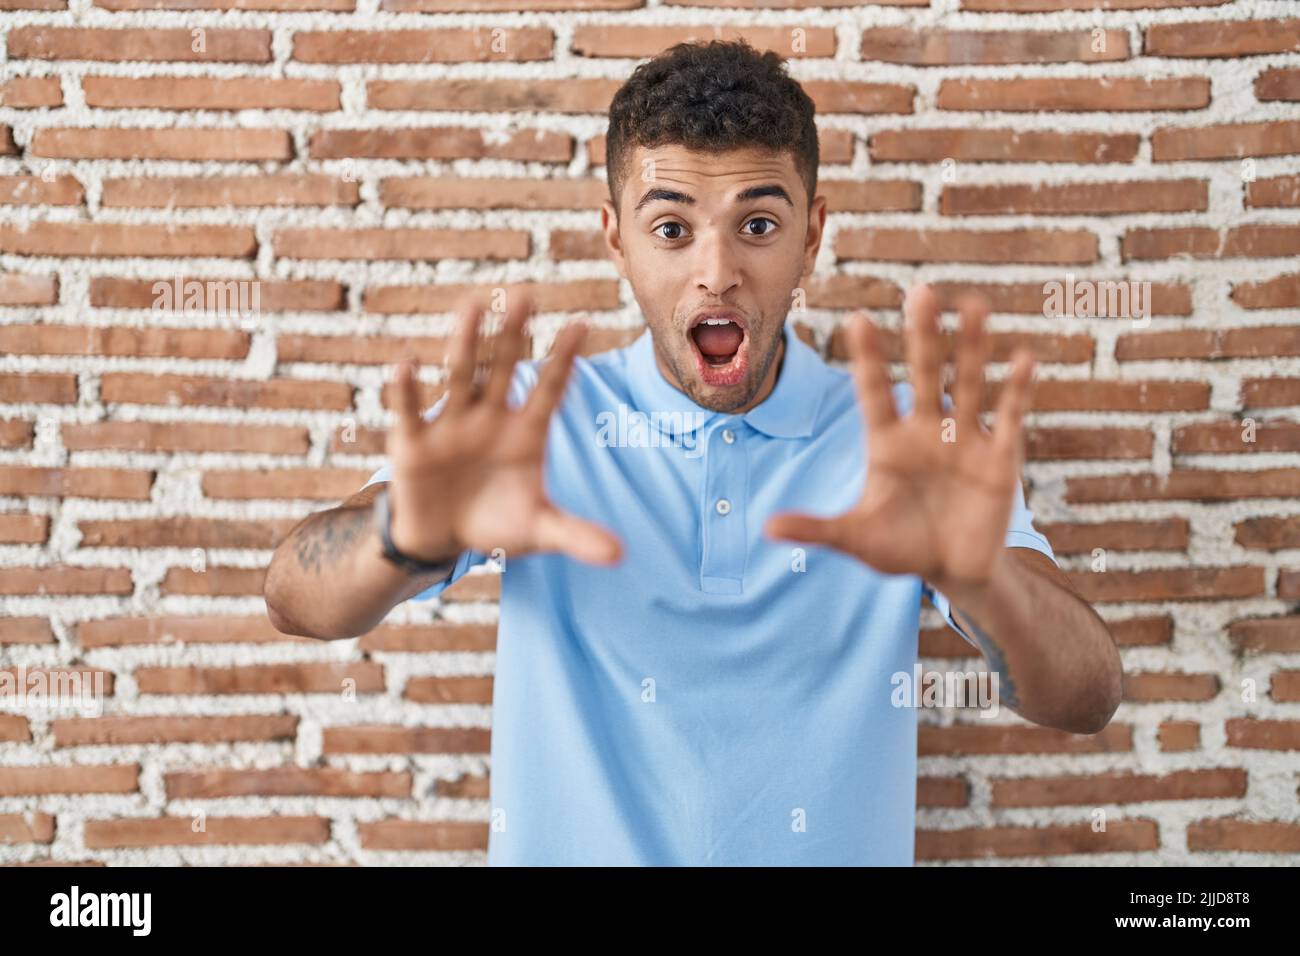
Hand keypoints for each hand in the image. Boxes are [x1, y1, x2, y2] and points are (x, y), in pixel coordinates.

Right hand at [386, 292, 622, 566]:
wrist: (442, 537)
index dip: (563, 360)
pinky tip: (406, 364)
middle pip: (504, 369)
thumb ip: (575, 535)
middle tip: (524, 295)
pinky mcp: (414, 441)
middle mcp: (490, 416)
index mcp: (525, 431)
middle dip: (513, 335)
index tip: (582, 325)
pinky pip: (410, 410)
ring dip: (464, 343)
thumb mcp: (537, 529)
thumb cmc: (496, 522)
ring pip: (460, 376)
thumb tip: (620, 556)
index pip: (550, 389)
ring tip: (470, 306)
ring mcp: (451, 423)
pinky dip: (407, 390)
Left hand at [764, 284, 1034, 594]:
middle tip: (922, 291)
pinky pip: (1008, 418)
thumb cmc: (900, 547)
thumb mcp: (856, 538)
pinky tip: (1023, 358)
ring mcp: (965, 440)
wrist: (953, 570)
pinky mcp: (1000, 459)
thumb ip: (818, 528)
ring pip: (969, 384)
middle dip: (924, 336)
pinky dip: (1017, 391)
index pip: (875, 392)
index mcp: (888, 442)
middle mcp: (927, 430)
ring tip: (974, 306)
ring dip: (972, 347)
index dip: (868, 359)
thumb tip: (767, 529)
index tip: (857, 319)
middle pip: (926, 374)